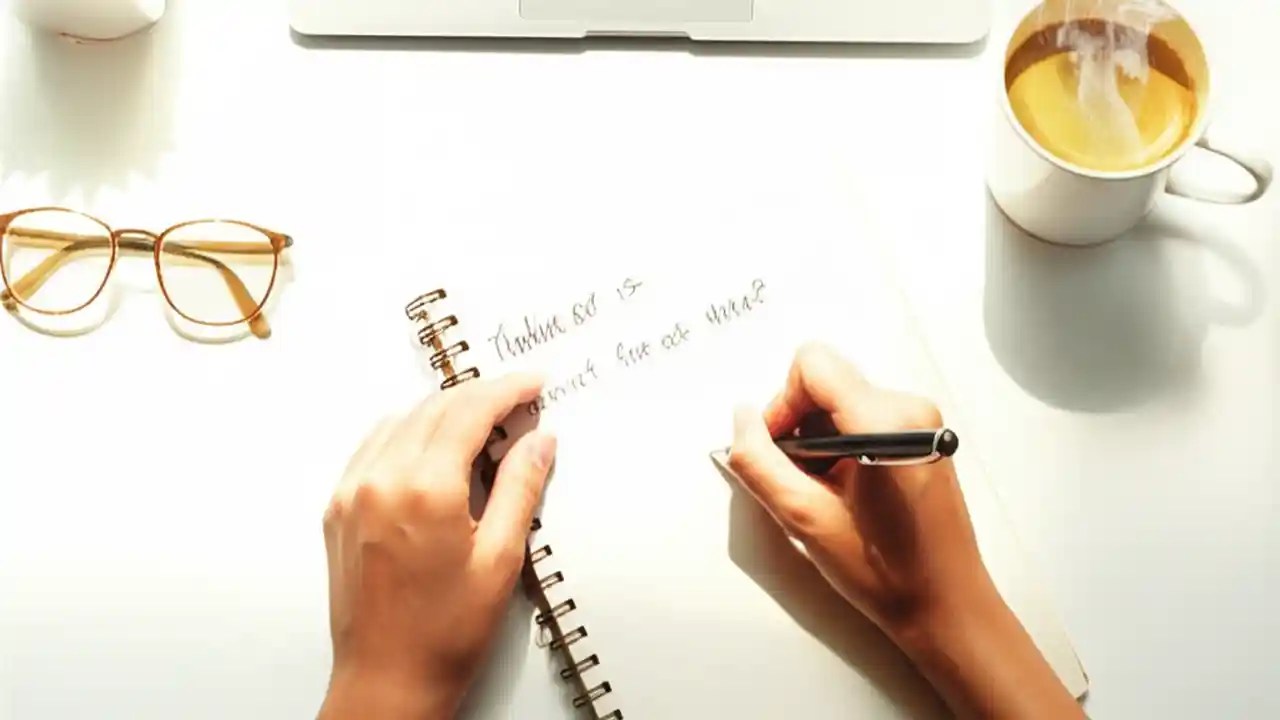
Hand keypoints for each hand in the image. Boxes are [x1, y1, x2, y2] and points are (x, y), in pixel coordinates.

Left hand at [318, 373, 555, 719]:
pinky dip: (407, 433)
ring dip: (444, 411)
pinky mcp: (338, 509)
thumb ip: (521, 489)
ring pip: (401, 420)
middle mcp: (380, 481)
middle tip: (518, 405)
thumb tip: (538, 441)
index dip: (507, 390)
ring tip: (482, 426)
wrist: (387, 680)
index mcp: (424, 490)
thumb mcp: (500, 559)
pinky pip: (373, 446)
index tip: (532, 384)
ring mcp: (352, 493)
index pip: (469, 410)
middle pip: (435, 407)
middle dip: (480, 397)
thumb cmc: (442, 634)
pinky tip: (434, 448)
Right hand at [727, 343, 1081, 719]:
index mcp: (885, 421)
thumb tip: (741, 420)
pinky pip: (863, 419)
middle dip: (799, 429)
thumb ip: (760, 462)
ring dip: (820, 444)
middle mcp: (909, 408)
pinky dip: (842, 449)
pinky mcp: (923, 435)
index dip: (781, 404)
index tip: (778, 450)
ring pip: (840, 404)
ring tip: (829, 496)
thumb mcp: (806, 518)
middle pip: (825, 384)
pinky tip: (848, 493)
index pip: (812, 364)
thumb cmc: (887, 571)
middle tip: (803, 484)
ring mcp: (922, 420)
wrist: (946, 605)